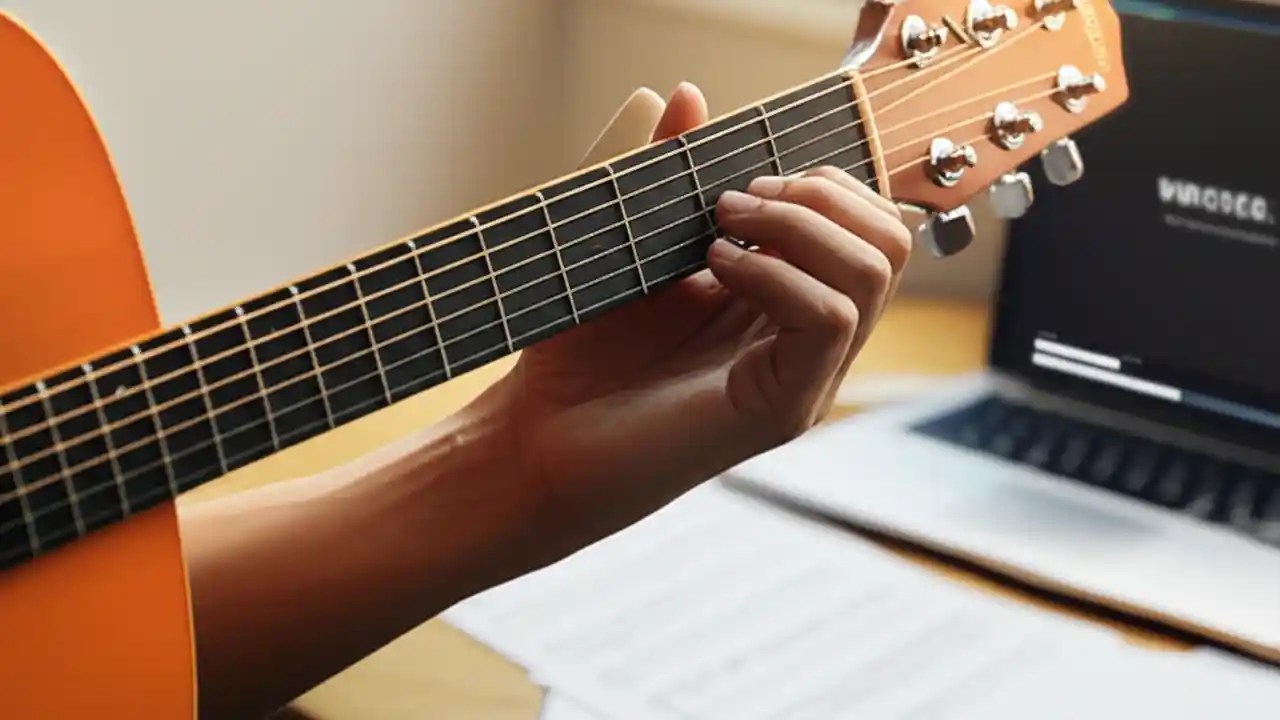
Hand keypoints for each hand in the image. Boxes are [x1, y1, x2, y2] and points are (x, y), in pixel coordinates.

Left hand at [463, 82, 911, 564]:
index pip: (866, 223)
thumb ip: (657, 168)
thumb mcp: (623, 241)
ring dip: (800, 227)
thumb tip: (686, 93)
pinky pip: (831, 320)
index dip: (820, 180)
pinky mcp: (781, 409)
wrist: (536, 438)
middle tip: (735, 202)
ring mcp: (803, 378)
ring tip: (719, 230)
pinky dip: (779, 274)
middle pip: (890, 241)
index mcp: (787, 300)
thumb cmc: (577, 350)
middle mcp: (807, 339)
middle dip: (822, 193)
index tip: (737, 179)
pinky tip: (716, 269)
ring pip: (874, 273)